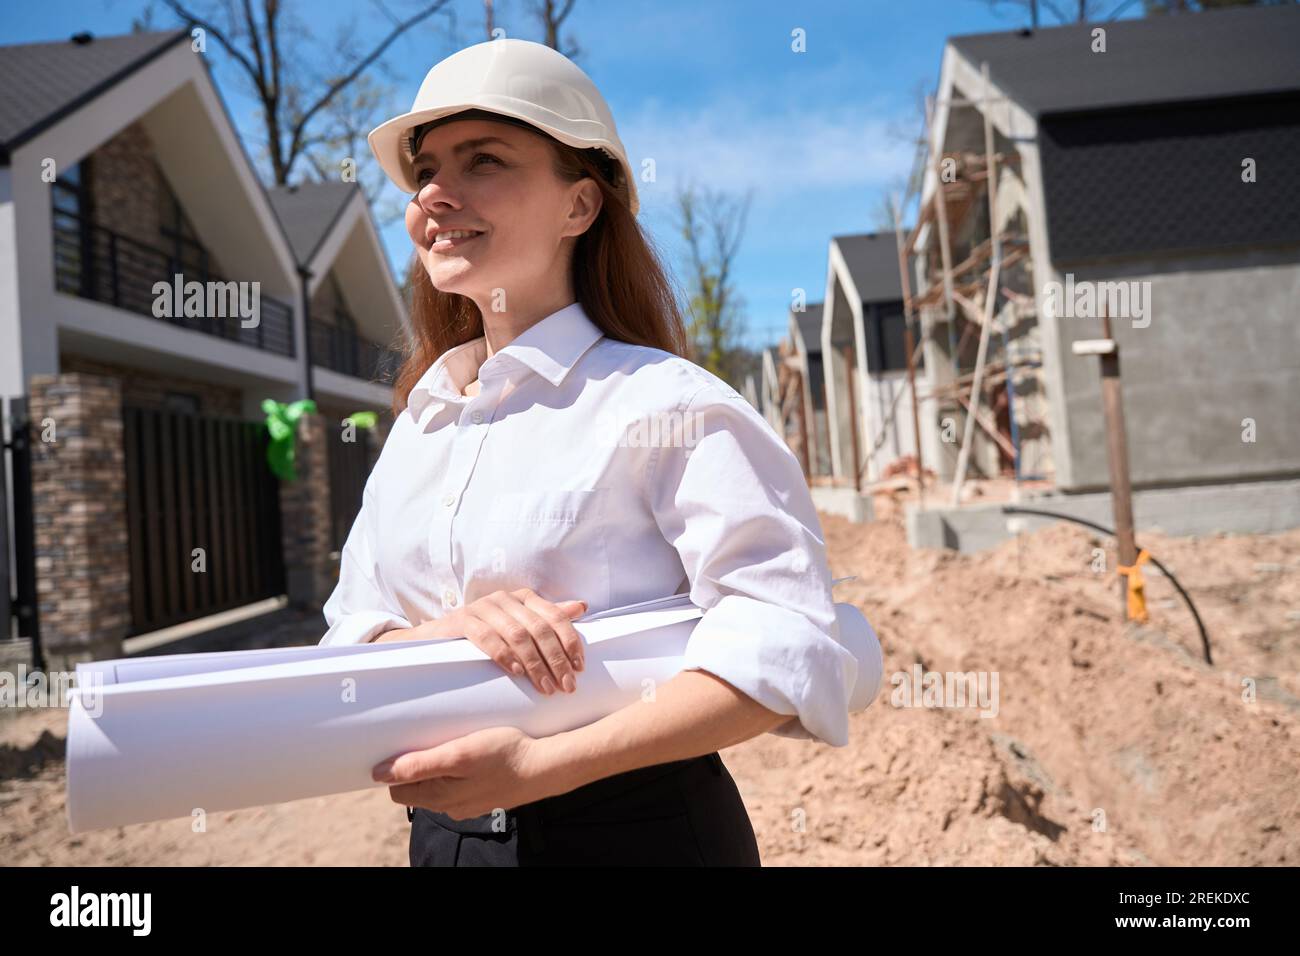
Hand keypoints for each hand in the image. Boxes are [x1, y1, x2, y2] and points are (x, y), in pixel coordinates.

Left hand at [374, 726, 565, 818]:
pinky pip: (457, 783)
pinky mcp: (483, 794)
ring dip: (434, 765)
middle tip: (420, 736)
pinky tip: (465, 751)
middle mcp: (450, 806)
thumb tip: (379, 775)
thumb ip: (419, 766)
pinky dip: (454, 769)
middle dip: (412, 765)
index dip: (392, 767)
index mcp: (439, 798)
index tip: (395, 743)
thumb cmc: (503, 755)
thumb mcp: (458, 755)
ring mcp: (468, 802)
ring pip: (437, 785)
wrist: (545, 766)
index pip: (397, 788)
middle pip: (416, 787)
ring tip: (443, 739)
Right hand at [376, 588, 586, 695]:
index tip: (580, 668)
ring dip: (534, 663)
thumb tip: (582, 606)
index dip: (570, 642)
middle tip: (566, 686)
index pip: (555, 616)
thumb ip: (547, 617)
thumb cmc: (486, 634)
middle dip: (556, 659)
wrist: (438, 638)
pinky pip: (487, 637)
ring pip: (517, 634)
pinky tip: (516, 672)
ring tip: (545, 687)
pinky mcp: (462, 619)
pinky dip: (504, 655)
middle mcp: (506, 598)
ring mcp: (483, 607)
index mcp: (524, 598)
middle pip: (539, 628)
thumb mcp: (519, 625)